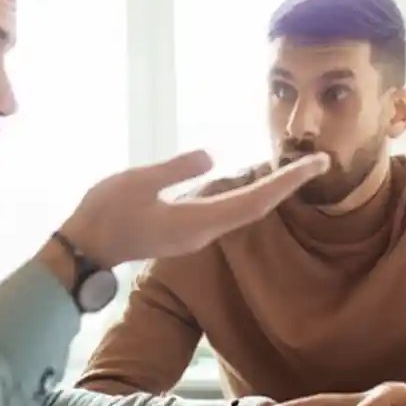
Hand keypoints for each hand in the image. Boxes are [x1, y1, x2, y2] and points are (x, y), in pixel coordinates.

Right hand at [58, 150, 328, 267]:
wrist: (86, 249)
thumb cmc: (105, 213)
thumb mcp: (139, 182)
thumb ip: (176, 170)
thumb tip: (212, 156)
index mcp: (197, 221)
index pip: (255, 201)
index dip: (288, 183)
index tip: (316, 165)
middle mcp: (204, 231)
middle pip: (258, 207)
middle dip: (290, 185)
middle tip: (319, 161)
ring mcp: (196, 234)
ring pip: (246, 211)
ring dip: (272, 191)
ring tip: (297, 170)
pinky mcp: (187, 231)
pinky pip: (229, 212)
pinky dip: (250, 196)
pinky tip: (256, 183)